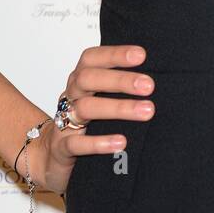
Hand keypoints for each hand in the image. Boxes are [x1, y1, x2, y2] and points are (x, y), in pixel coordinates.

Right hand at [24, 43, 154, 195]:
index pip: (92, 59)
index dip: (114, 54)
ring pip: (85, 108)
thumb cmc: (83, 124)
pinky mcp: (61, 149)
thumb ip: (121, 89)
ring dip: (117, 108)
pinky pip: (75, 143)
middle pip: (88, 79)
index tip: (141, 55)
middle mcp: (71, 97)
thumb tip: (163, 79)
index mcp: (81, 81)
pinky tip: (120, 142)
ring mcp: (63, 122)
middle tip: (149, 86)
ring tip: (146, 112)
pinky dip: (98, 142)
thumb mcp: (99, 100)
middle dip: (120, 80)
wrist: (50, 158)